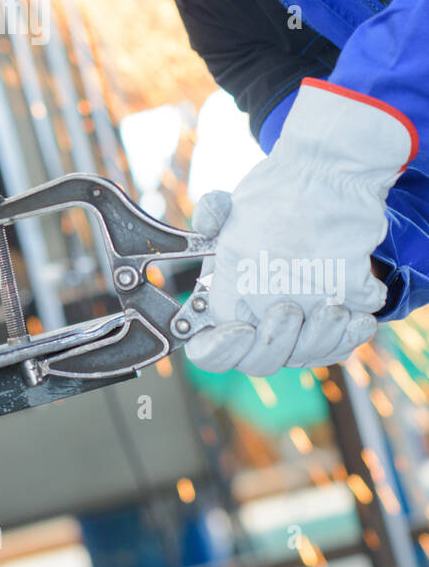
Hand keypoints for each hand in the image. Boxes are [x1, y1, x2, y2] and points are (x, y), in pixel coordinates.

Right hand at [183, 81, 414, 373]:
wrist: (324, 203)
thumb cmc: (272, 211)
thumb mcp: (237, 205)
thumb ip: (214, 212)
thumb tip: (207, 224)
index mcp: (226, 309)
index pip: (208, 352)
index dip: (218, 350)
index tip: (241, 329)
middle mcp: (257, 331)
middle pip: (257, 362)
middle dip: (274, 341)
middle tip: (289, 309)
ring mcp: (293, 337)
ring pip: (302, 359)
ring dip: (317, 339)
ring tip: (333, 309)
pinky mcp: (329, 334)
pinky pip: (337, 350)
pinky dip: (348, 338)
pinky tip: (360, 319)